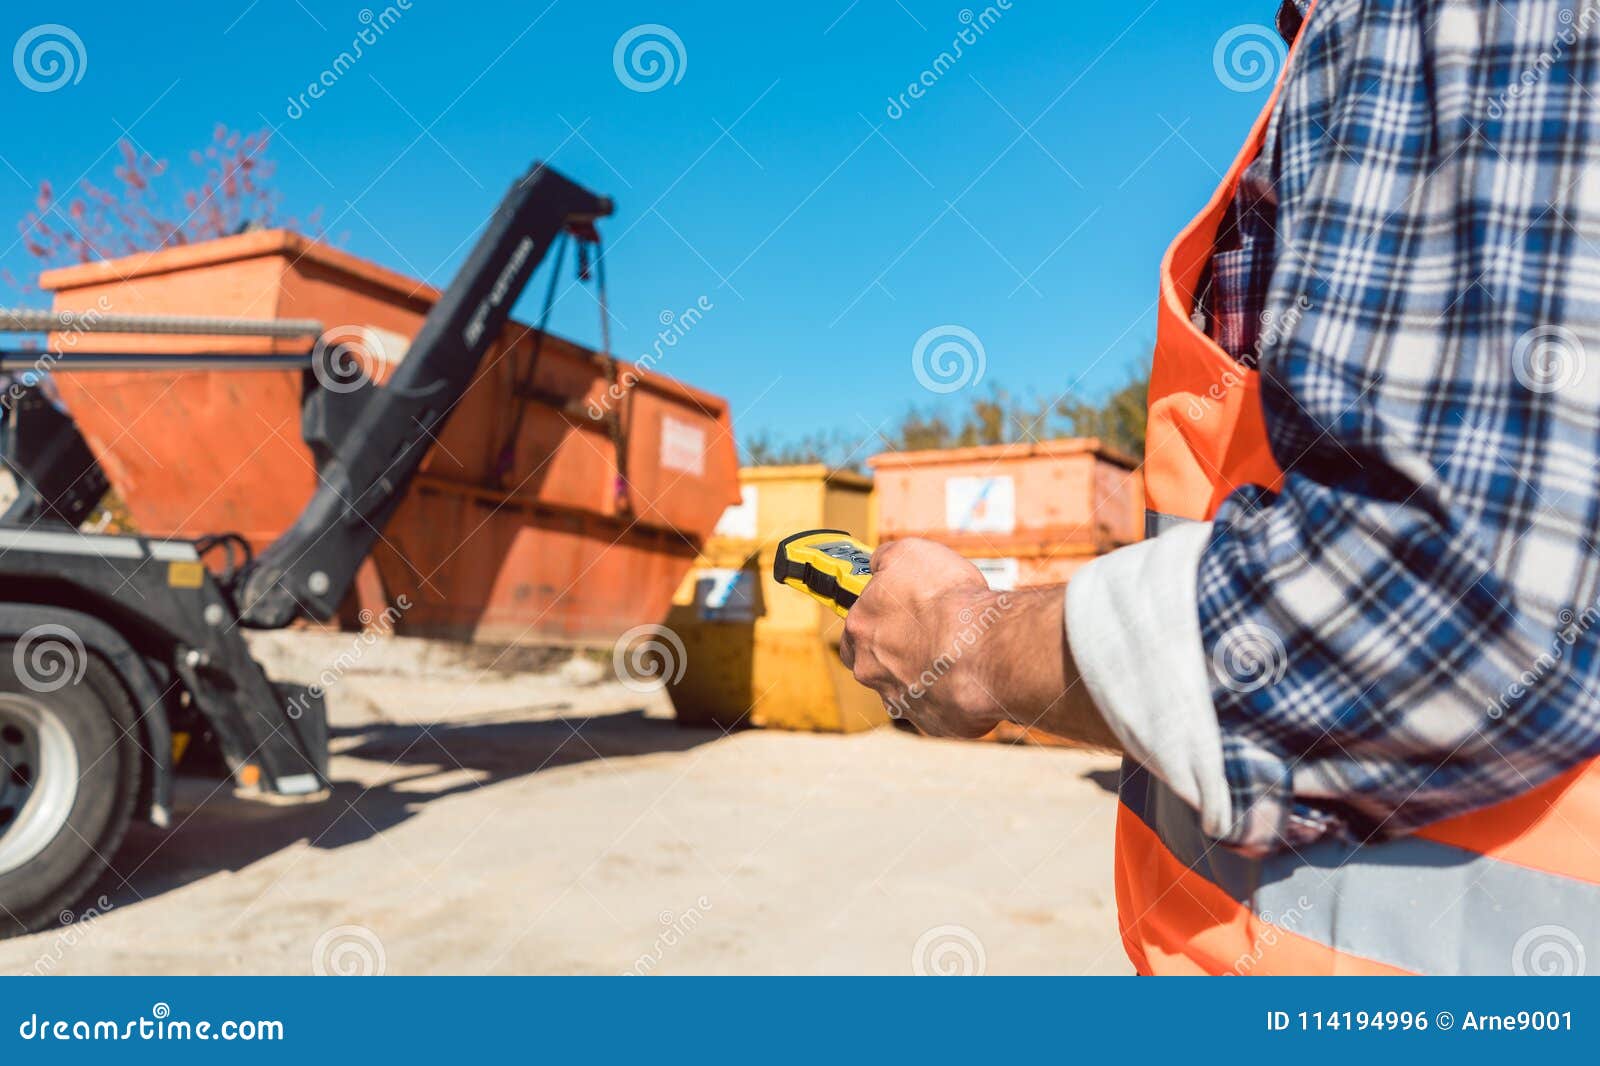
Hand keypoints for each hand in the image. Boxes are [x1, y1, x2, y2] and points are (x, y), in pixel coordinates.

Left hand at [838, 538, 1006, 737]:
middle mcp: (873, 670)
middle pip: (876, 662)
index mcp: (861, 628)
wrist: (985, 648)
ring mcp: (903, 700)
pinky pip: (941, 707)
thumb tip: (879, 563)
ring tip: (960, 652)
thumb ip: (885, 560)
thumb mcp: (910, 553)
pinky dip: (954, 693)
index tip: (898, 608)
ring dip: (928, 672)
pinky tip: (972, 675)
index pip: (856, 625)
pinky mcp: (934, 722)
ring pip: (909, 686)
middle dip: (898, 649)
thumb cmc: (946, 599)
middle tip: (930, 631)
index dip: (879, 615)